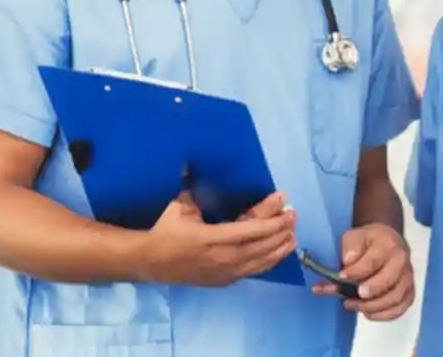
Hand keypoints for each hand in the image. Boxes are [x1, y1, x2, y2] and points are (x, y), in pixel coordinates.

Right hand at [142, 191, 296, 286]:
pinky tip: (278, 252)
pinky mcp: (224, 280)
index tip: (286, 205)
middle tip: (293, 216)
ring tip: (293, 235)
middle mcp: (221, 258)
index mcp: (210, 238)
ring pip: (260, 262)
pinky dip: (269, 262)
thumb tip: (198, 162)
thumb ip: (195, 188)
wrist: (149, 262)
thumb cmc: (165, 231)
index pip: (250, 230)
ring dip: (280, 248)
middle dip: (281, 230)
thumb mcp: (179, 207)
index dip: (271, 219)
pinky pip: (253, 272)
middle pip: (261, 246)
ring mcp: (224, 272)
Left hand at [312, 223, 413, 320]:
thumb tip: (348, 261)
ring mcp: (407, 278)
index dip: (356, 271)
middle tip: (350, 297)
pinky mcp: (408, 292)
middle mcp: (402, 261)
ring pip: (394, 298)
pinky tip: (367, 313)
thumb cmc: (369, 241)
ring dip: (372, 306)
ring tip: (352, 305)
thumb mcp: (355, 236)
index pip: (373, 261)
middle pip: (388, 280)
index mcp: (388, 244)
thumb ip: (350, 246)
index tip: (341, 277)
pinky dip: (383, 315)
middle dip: (368, 291)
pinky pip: (399, 309)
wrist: (388, 242)